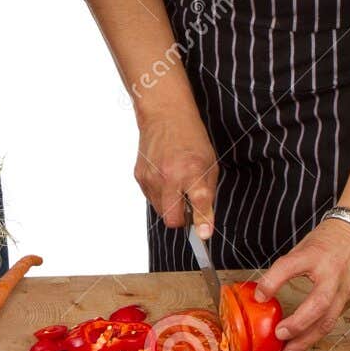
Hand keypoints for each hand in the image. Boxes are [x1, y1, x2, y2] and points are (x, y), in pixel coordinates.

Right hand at [134, 104, 218, 237]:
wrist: (165, 116)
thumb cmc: (191, 139)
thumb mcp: (209, 165)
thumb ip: (207, 195)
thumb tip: (204, 226)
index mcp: (192, 170)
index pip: (199, 201)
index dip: (202, 220)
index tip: (203, 234)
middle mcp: (169, 175)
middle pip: (172, 219)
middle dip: (181, 218)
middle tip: (188, 203)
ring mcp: (151, 177)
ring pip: (161, 211)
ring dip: (170, 205)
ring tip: (176, 184)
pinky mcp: (139, 176)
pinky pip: (151, 199)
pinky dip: (160, 195)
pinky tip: (165, 177)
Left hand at [256, 217, 349, 350]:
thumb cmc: (328, 240)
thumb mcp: (304, 246)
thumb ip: (286, 268)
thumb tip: (262, 293)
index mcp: (316, 254)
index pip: (291, 266)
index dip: (273, 281)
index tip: (260, 296)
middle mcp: (334, 273)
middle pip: (318, 304)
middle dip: (298, 324)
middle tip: (278, 335)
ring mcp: (346, 289)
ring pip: (328, 321)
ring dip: (306, 340)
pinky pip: (333, 320)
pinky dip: (316, 333)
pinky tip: (302, 342)